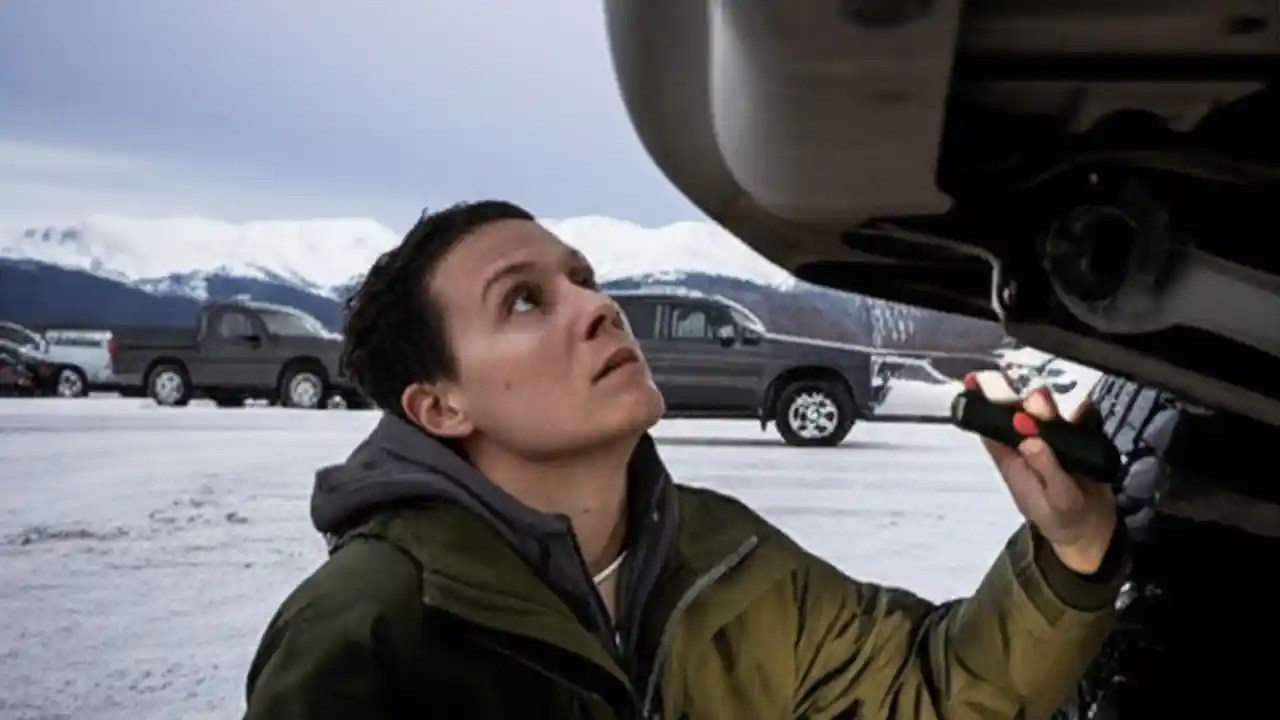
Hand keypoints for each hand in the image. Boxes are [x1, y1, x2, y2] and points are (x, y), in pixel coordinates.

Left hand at [983, 387, 1116, 573]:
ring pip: (1047, 415)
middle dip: (1021, 400)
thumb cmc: (1064, 518)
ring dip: (1048, 405)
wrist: (1093, 532)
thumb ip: (1045, 467)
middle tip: (1031, 394)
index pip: (993, 426)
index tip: (977, 381)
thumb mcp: (1056, 498)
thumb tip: (1029, 438)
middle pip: (1020, 415)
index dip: (984, 404)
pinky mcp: (1077, 442)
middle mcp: (1028, 446)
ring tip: (1046, 398)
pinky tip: (1086, 410)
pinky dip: (1082, 414)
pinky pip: (1078, 422)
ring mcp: (1053, 442)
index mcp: (1012, 460)